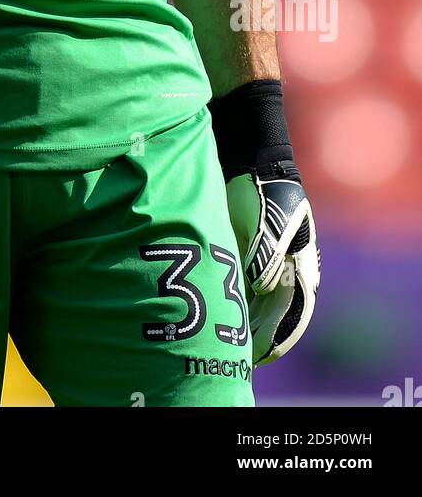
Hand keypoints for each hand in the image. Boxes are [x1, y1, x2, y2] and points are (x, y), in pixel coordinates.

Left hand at [226, 169, 319, 365]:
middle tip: (241, 360)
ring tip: (230, 349)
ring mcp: (273, 267)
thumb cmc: (264, 194)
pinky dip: (241, 310)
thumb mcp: (267, 223)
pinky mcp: (255, 259)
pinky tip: (226, 322)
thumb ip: (266, 257)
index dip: (280, 337)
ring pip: (263, 307)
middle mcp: (289, 273)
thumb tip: (260, 288)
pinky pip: (249, 292)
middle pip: (278, 315)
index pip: (294, 313)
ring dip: (250, 327)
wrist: (255, 167)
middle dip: (262, 339)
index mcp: (301, 267)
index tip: (263, 355)